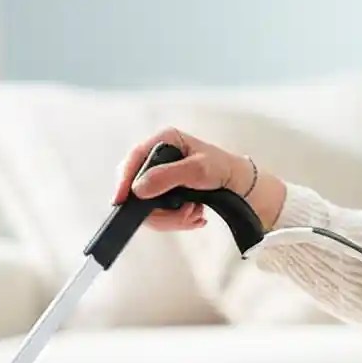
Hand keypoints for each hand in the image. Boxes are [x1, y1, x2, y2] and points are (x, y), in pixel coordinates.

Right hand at [112, 127, 287, 231]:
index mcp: (164, 141)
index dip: (124, 180)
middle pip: (137, 189)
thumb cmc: (222, 169)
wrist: (240, 186)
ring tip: (194, 214)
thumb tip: (139, 188)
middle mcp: (159, 159)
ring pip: (149, 207)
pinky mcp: (165, 195)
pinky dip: (177, 221)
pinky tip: (193, 216)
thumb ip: (168, 177)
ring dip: (172, 218)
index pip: (134, 158)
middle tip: (185, 213)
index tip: (121, 200)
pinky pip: (160, 215)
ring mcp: (160, 179)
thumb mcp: (198, 170)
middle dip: (160, 209)